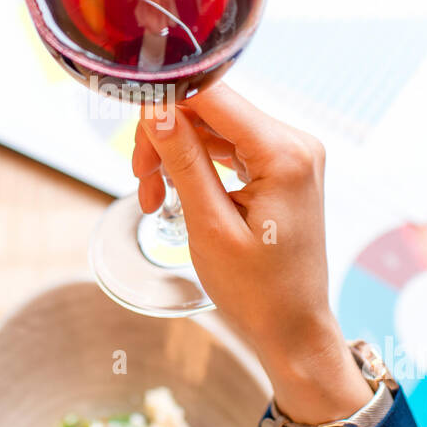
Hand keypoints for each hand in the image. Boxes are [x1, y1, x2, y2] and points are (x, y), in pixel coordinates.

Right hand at [133, 86, 372, 423]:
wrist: (294, 330)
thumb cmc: (258, 292)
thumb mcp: (210, 226)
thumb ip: (183, 162)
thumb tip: (155, 110)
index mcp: (285, 153)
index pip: (214, 95)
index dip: (166, 101)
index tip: (131, 123)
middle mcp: (295, 143)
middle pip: (211, 110)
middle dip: (166, 139)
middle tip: (141, 184)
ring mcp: (291, 154)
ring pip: (215, 128)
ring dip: (177, 155)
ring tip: (154, 200)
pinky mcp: (283, 167)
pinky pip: (230, 147)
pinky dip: (198, 165)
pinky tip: (176, 193)